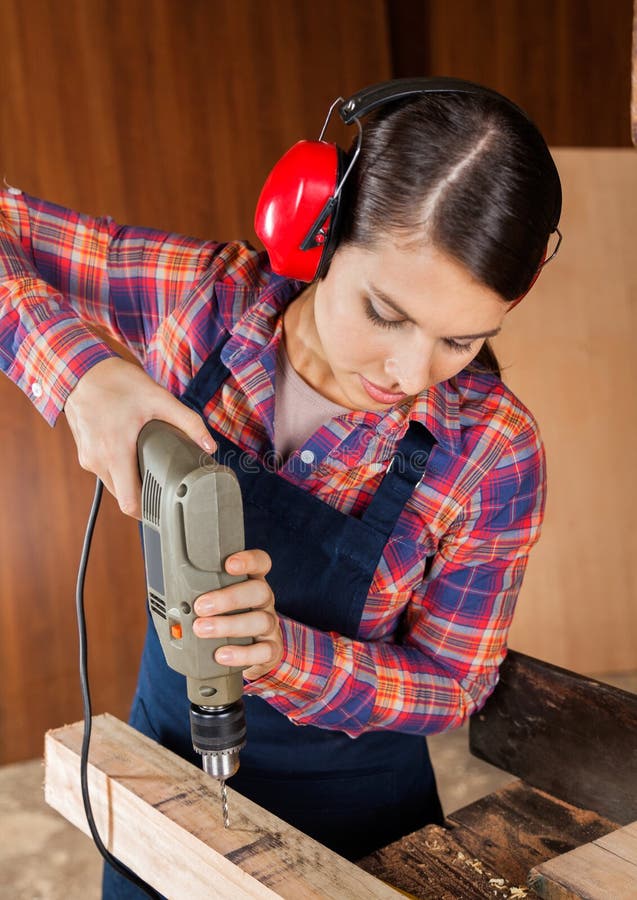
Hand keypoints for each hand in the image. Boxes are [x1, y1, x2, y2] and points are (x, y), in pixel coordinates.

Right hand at [64, 357, 215, 518]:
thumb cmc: (117, 382)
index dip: (148, 514)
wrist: (81, 370)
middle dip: (144, 496)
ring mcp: (87, 458)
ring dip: (130, 482)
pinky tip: (132, 456)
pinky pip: (104, 471)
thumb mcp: (159, 398)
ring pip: (113, 484)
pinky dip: (119, 469)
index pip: (129, 503)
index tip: (164, 513)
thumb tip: (210, 445)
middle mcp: (97, 461)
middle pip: (123, 497)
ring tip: (149, 469)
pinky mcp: (84, 452)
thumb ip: (188, 422)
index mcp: (115, 453)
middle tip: (165, 489)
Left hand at [192, 549, 282, 680]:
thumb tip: (169, 599)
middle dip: (229, 598)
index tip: (229, 564)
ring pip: (260, 620)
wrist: (249, 652)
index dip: (249, 560)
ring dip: (229, 625)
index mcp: (251, 582)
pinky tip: (222, 654)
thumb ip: (201, 595)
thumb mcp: (217, 602)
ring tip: (202, 630)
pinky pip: (263, 651)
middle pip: (259, 590)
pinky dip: (241, 654)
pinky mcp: (271, 649)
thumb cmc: (226, 619)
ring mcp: (269, 624)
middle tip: (200, 606)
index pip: (259, 563)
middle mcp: (263, 601)